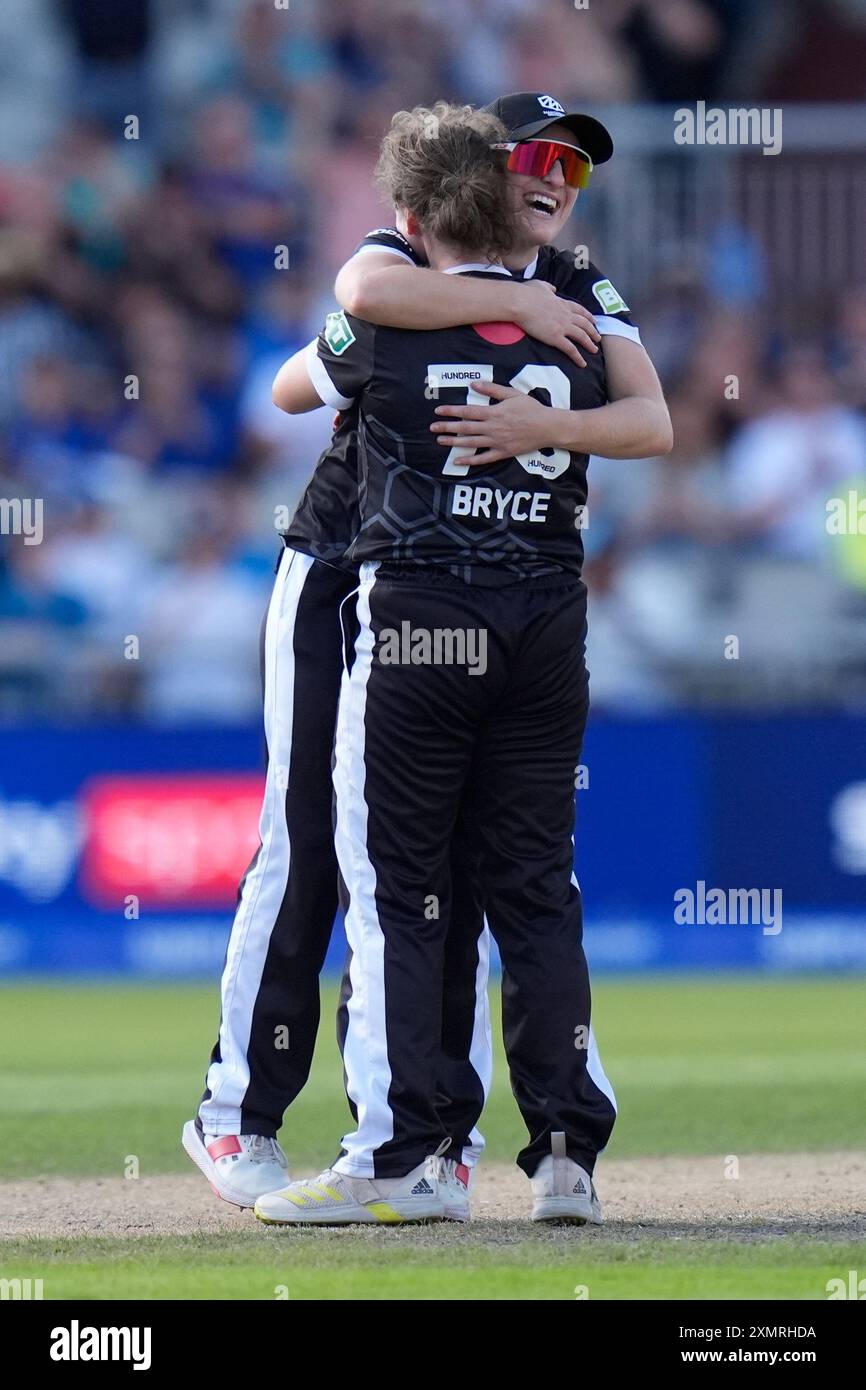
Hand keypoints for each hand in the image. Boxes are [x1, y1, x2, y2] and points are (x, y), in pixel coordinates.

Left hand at [431, 381, 561, 465]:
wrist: (547, 427)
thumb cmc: (530, 408)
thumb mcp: (512, 394)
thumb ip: (492, 389)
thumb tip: (473, 384)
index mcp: (494, 412)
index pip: (467, 411)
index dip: (451, 411)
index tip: (438, 411)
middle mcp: (492, 428)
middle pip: (465, 428)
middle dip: (447, 427)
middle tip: (432, 427)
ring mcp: (496, 442)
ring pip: (471, 442)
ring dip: (454, 442)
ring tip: (440, 440)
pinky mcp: (502, 453)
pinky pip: (483, 458)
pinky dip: (469, 460)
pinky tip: (457, 461)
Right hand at [513, 281, 599, 366]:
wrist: (520, 302)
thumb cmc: (527, 293)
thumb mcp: (541, 285)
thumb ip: (549, 287)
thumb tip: (553, 289)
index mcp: (562, 303)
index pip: (579, 310)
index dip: (588, 316)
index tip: (593, 320)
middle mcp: (566, 315)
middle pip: (584, 324)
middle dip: (593, 331)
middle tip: (598, 337)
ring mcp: (562, 327)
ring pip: (581, 336)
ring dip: (589, 344)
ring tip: (594, 350)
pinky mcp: (555, 337)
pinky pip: (570, 349)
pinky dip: (578, 357)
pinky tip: (582, 363)